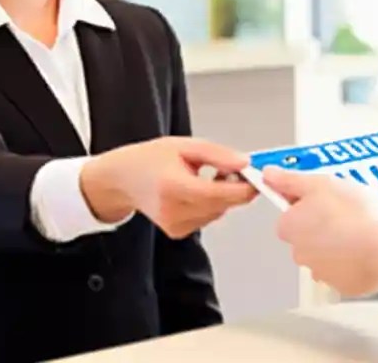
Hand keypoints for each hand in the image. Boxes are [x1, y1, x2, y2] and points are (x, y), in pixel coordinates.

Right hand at [81, 137, 256, 238]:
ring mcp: (175, 225)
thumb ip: (218, 155)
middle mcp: (173, 211)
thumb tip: (245, 163)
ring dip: (222, 196)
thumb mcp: (186, 145)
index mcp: (173, 187)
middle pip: (223, 205)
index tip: (255, 176)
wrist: (122, 179)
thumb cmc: (149, 159)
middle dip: (234, 187)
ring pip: (219, 212)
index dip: (244, 187)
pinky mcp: (177, 232)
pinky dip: (210, 204)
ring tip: (205, 176)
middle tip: (228, 168)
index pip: (219, 195)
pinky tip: (196, 191)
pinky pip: (208, 217)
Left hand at [265, 168, 377, 297]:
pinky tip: (369, 247)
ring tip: (363, 229)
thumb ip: (291, 180)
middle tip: (348, 212)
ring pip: (327, 254)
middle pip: (307, 236)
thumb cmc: (357, 213)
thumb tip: (269, 175)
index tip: (327, 199)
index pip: (289, 214)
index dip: (308, 204)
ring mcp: (322, 272)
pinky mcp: (343, 285)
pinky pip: (346, 270)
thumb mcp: (322, 183)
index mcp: (290, 227)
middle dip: (324, 225)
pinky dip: (355, 260)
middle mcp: (300, 253)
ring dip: (340, 243)